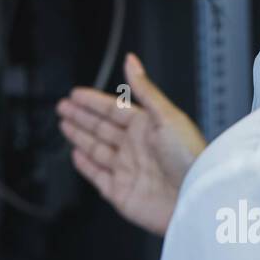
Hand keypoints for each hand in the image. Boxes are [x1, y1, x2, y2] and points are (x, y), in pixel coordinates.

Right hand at [56, 52, 206, 235]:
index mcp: (147, 127)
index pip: (113, 109)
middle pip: (101, 127)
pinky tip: (76, 155)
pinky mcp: (121, 192)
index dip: (93, 101)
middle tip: (63, 106)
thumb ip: (144, 88)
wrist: (195, 198)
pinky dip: (85, 166)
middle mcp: (136, 148)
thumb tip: (132, 61)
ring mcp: (127, 170)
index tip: (76, 94)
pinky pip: (97, 176)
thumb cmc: (190, 158)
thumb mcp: (167, 115)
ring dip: (79, 136)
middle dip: (81, 116)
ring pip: (96, 149)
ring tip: (64, 124)